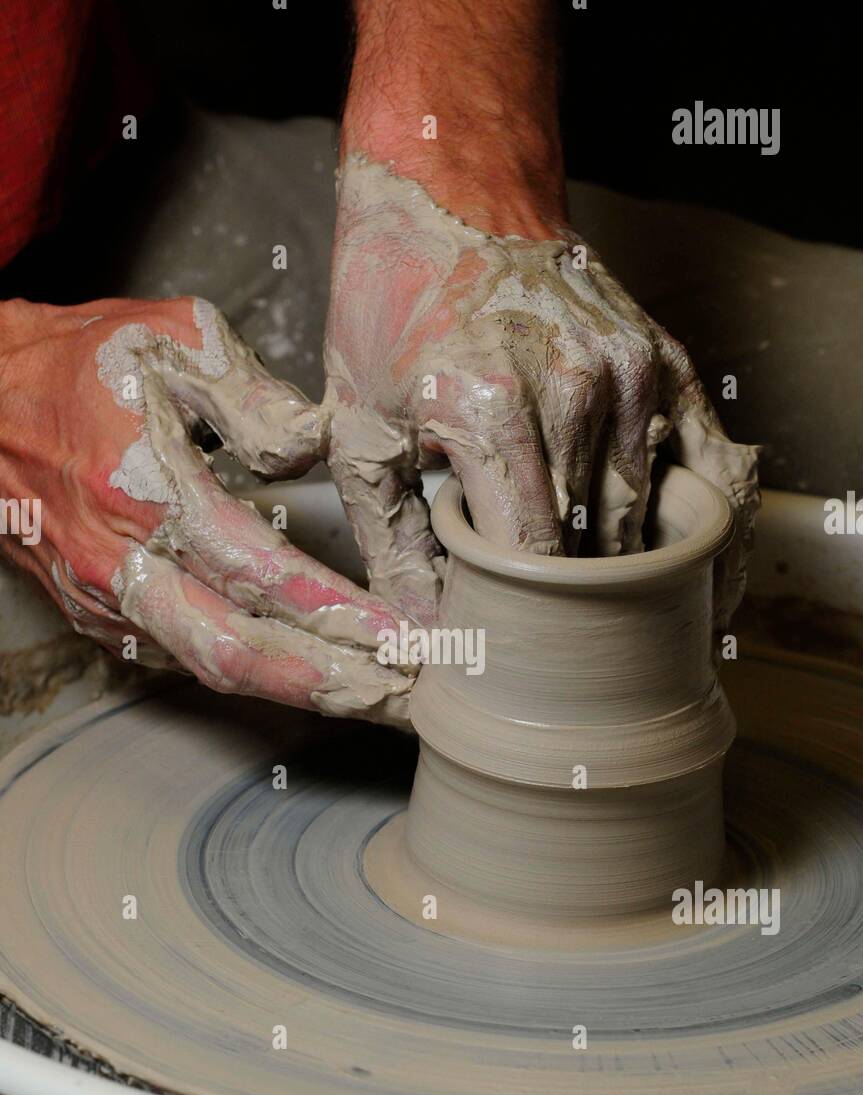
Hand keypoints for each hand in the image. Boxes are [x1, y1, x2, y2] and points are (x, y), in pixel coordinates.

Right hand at [0, 296, 412, 724]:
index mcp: (144, 491)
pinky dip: (247, 670)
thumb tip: (318, 444)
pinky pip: (179, 655)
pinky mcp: (96, 613)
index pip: (261, 575)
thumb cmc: (75, 365)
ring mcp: (104, 597)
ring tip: (370, 698)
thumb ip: (252, 399)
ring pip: (208, 666)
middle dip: (328, 686)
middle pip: (236, 653)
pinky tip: (302, 674)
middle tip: (402, 703)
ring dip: (294, 688)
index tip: (404, 639)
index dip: (337, 616)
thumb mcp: (169, 342)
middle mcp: (121, 561)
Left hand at [302, 0, 758, 627]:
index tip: (503, 629)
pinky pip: (706, 468)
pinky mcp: (666, 364)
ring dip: (620, 563)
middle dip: (564, 592)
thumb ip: (389, 540)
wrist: (450, 202)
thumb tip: (426, 632)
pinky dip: (702, 530)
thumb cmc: (393, 314)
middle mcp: (570, 390)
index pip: (529, 556)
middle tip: (538, 615)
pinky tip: (691, 578)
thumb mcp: (358, 429)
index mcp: (488, 409)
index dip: (519, 608)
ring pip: (642, 516)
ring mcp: (628, 374)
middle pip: (588, 545)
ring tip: (591, 595)